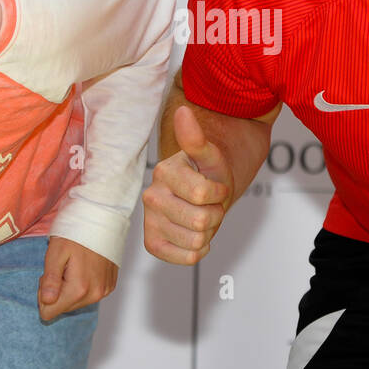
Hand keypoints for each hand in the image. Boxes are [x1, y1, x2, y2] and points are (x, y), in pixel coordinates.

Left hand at [38, 236, 117, 321]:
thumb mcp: (56, 253)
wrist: (103, 221)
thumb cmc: (76, 234)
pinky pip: (89, 295)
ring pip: (76, 303)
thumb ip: (50, 280)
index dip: (44, 295)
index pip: (48, 313)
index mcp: (78, 289)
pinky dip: (83, 284)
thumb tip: (47, 302)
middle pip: (63, 308)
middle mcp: (94, 294)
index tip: (48, 277)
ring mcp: (104, 291)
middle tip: (61, 268)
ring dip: (70, 288)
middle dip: (57, 291)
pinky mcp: (110, 286)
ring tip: (74, 266)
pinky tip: (85, 267)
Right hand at [142, 105, 233, 264]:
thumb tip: (184, 111)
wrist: (202, 193)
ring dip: (208, 231)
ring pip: (196, 240)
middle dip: (215, 213)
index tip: (216, 186)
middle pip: (201, 220)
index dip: (219, 193)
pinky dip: (199, 249)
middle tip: (209, 204)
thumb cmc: (208, 173)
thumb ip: (196, 138)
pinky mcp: (152, 243)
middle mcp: (150, 196)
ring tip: (201, 215)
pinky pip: (187, 257)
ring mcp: (149, 221)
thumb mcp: (210, 155)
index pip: (203, 194)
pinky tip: (196, 234)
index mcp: (163, 171)